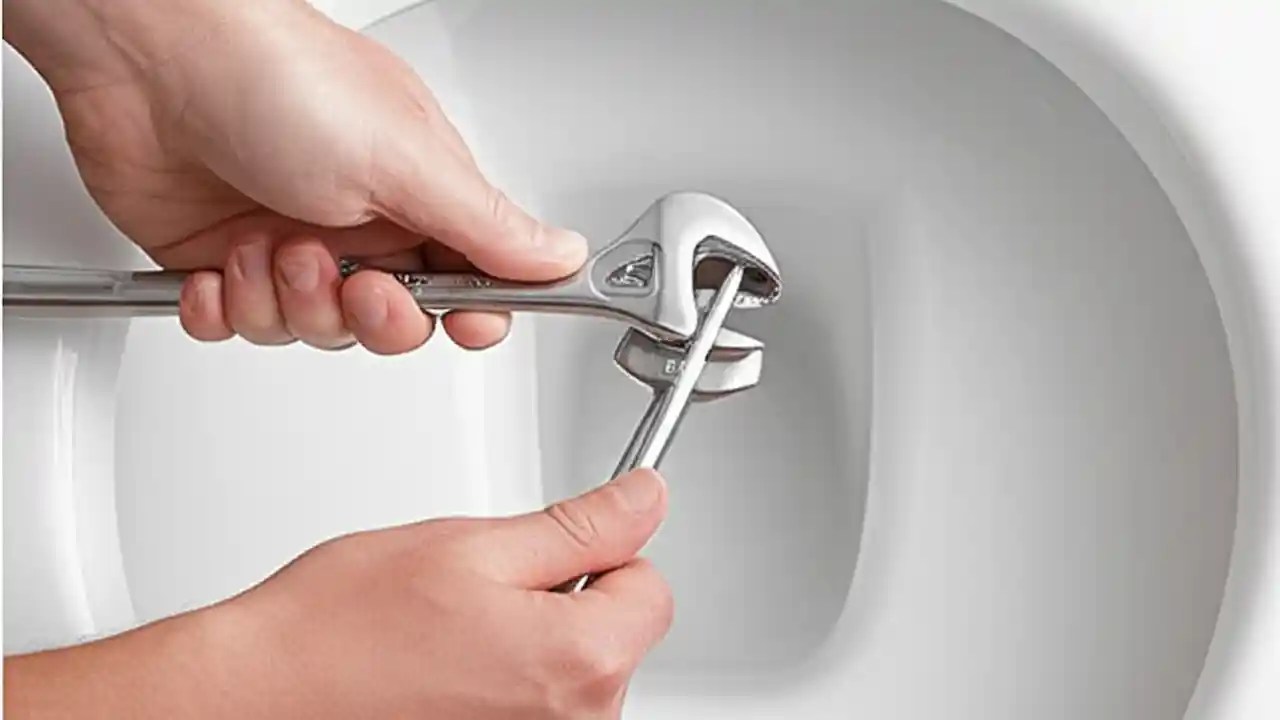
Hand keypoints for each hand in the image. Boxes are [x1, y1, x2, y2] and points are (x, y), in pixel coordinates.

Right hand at [3, 470, 672, 718]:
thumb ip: (577, 526)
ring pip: (573, 672)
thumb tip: (644, 500)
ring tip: (447, 634)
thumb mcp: (470, 545)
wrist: (255, 700)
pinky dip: (500, 685)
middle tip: (477, 590)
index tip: (551, 547)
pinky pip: (534, 708)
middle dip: (562, 599)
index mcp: (579, 662)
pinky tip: (442, 673)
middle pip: (617, 635)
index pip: (651, 587)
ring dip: (528, 643)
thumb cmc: (338, 631)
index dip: (600, 552)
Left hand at [5, 0, 586, 353]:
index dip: (472, 315)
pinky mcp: (225, 261)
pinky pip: (239, 326)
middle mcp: (361, 221)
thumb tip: (561, 254)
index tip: (464, 324)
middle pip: (394, 322)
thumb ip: (486, 226)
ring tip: (267, 245)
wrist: (145, 54)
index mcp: (420, 192)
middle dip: (367, 314)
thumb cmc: (275, 76)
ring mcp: (292, 241)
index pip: (474, 281)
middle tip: (350, 280)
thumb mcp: (404, 158)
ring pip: (314, 331)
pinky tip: (216, 270)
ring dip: (285, 302)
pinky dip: (223, 309)